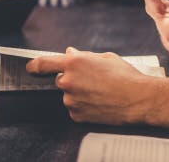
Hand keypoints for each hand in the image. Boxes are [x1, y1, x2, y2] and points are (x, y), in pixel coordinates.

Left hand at [26, 47, 149, 124]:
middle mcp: (68, 81)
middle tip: (92, 80)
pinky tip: (99, 102)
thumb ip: (85, 56)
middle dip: (72, 79)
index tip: (31, 67)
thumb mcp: (106, 57)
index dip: (34, 65)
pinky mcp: (76, 115)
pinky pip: (75, 108)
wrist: (138, 99)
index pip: (43, 64)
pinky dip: (83, 105)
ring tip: (100, 92)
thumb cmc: (125, 76)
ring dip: (78, 93)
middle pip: (60, 79)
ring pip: (68, 95)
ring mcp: (71, 100)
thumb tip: (71, 53)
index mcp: (74, 63)